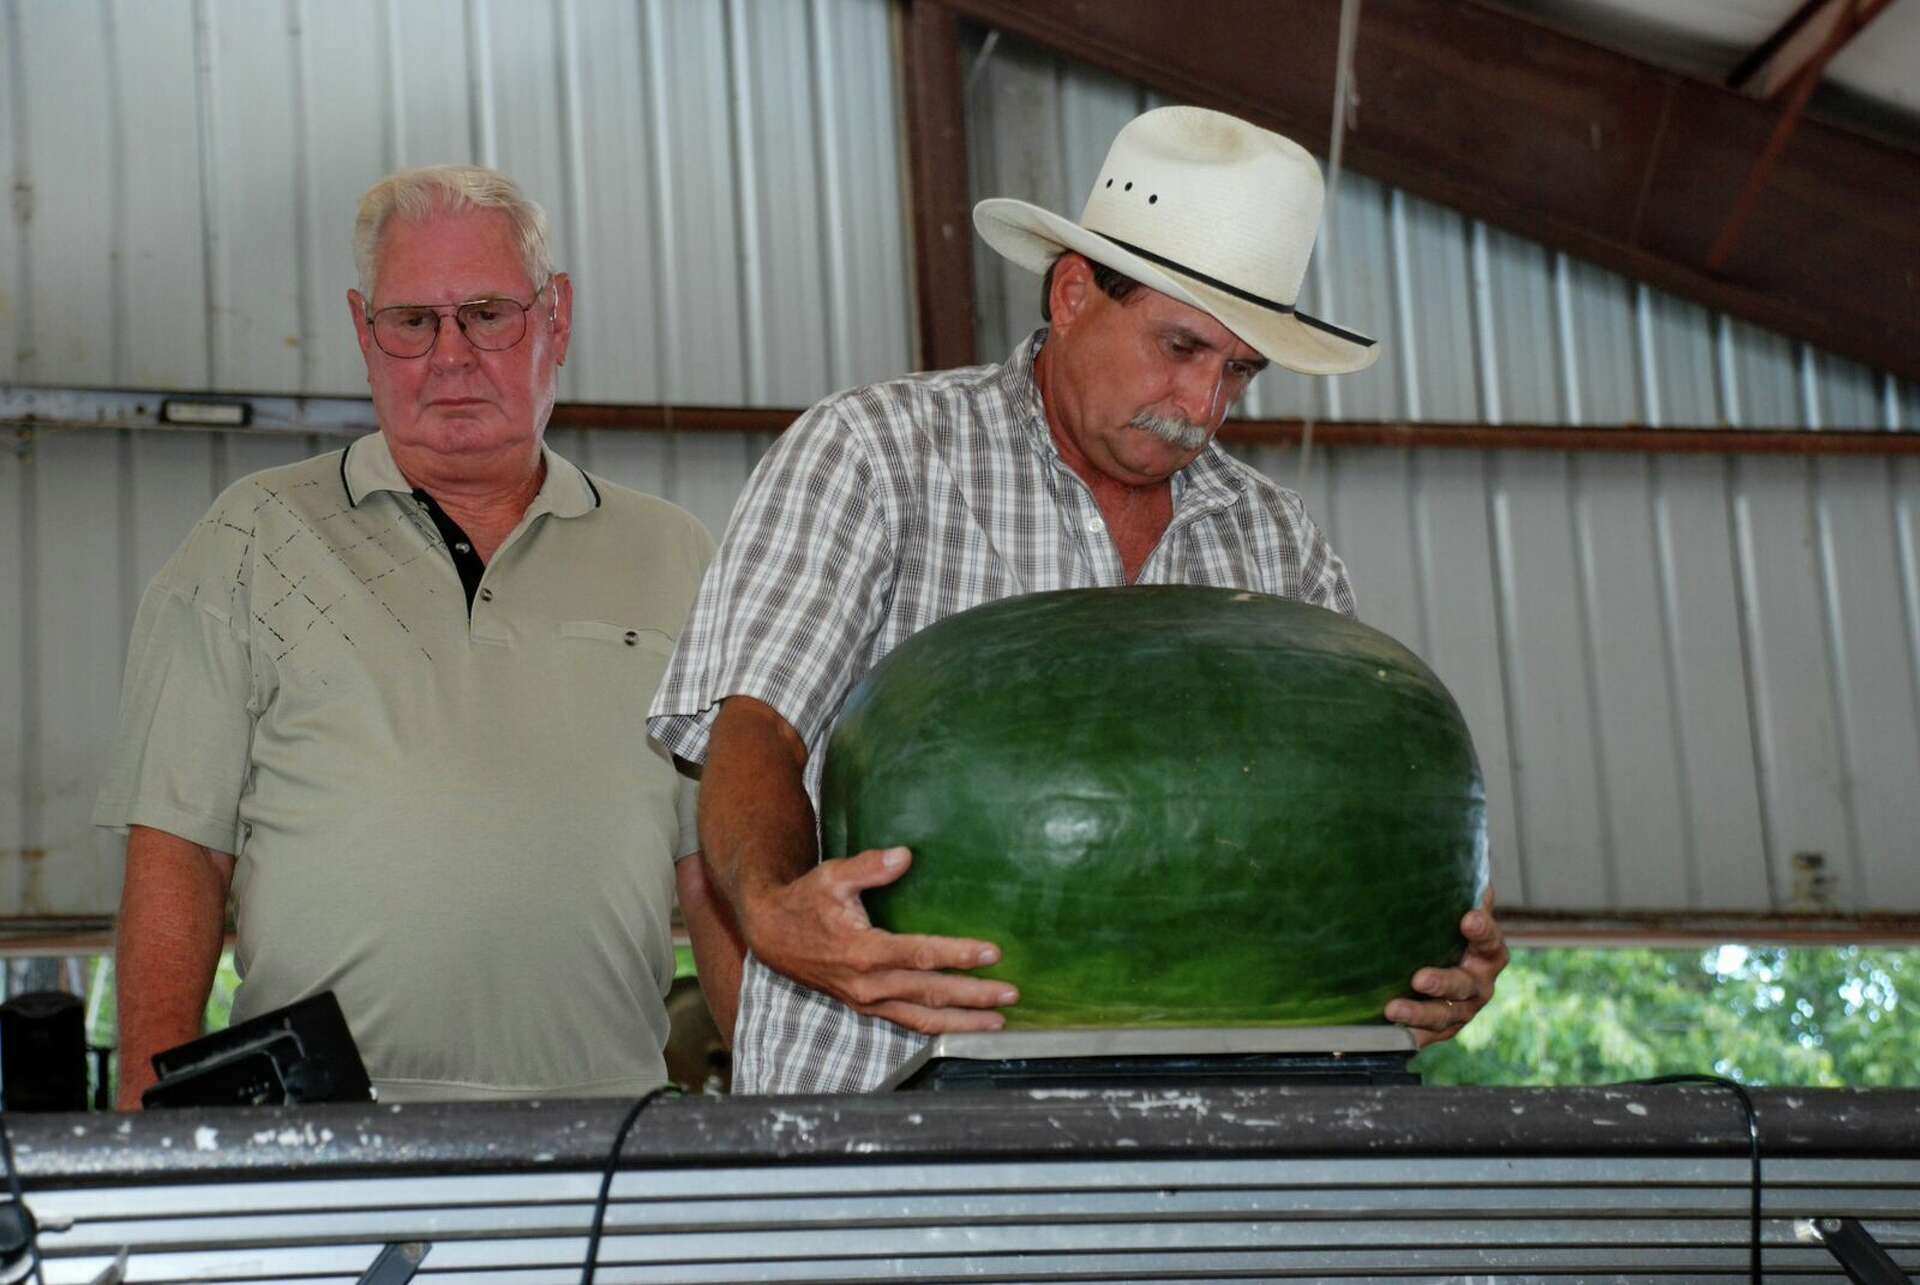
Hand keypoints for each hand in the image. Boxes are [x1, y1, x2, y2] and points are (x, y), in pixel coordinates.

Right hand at [738, 846, 1018, 1034]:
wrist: (772, 935)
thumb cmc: (805, 901)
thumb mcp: (833, 876)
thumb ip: (870, 867)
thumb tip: (905, 856)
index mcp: (864, 951)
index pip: (921, 955)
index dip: (958, 955)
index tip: (992, 953)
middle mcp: (868, 984)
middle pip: (931, 993)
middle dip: (974, 996)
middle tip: (1011, 994)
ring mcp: (867, 1001)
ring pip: (922, 1019)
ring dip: (962, 1021)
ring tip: (998, 1021)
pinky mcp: (865, 1007)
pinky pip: (907, 1024)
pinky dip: (937, 1028)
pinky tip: (962, 1026)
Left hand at [1384, 889, 1508, 1047]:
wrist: (1444, 968)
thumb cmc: (1449, 933)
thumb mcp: (1456, 910)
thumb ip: (1463, 888)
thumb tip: (1468, 853)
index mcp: (1488, 953)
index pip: (1490, 941)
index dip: (1482, 931)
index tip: (1469, 918)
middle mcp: (1479, 984)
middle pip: (1465, 986)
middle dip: (1443, 983)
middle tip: (1420, 979)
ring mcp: (1462, 1011)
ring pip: (1445, 1016)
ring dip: (1419, 1013)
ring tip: (1392, 1009)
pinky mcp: (1442, 1029)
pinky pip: (1427, 1036)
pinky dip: (1410, 1035)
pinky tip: (1390, 1030)